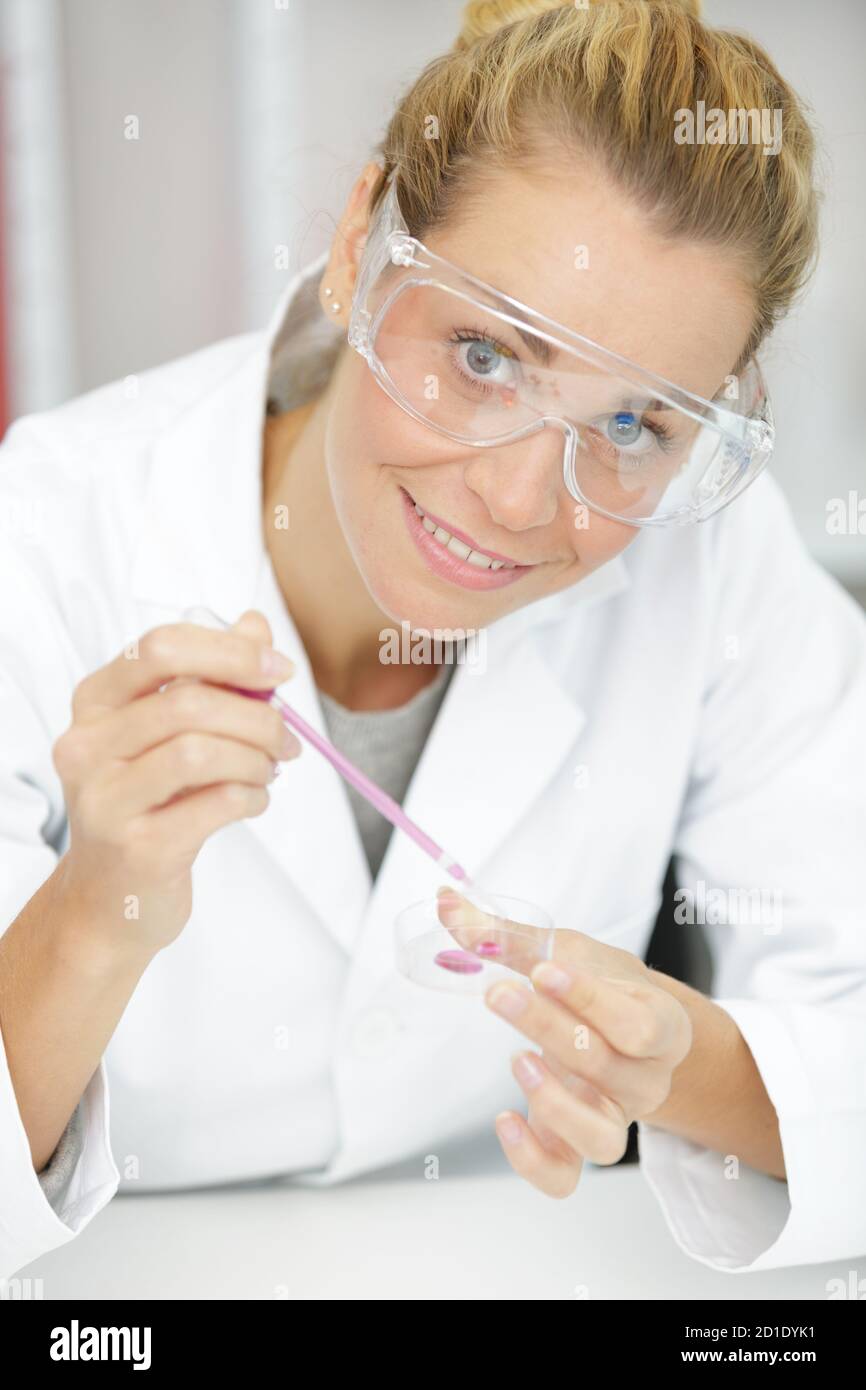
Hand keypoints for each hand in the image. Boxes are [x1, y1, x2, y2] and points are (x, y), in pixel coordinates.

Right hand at [52, 610, 299, 959]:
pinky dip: (252, 797)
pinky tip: (252, 801)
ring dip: (255, 758)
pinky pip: (216, 803)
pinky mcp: (138, 848)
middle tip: (286, 739)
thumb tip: (257, 625)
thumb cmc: (150, 802)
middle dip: (257, 716)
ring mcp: (106, 800)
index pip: (160, 648)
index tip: (280, 669)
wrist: (111, 897)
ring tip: (267, 771)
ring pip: (201, 751)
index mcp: (95, 702)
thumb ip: (212, 677)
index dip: (231, 652)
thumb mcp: (172, 734)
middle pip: (189, 702)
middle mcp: (86, 746)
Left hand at [436, 888, 692, 1196]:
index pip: (639, 1024)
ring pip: (602, 1140)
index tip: (542, 969)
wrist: (628, 1029)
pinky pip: (564, 1177)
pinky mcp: (576, 1144)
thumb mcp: (566, 952)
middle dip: (549, 1029)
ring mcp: (614, 1118)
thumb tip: (445, 901)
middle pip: (608, 1068)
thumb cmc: (600, 985)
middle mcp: (645, 1079)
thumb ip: (507, 934)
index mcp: (661, 1025)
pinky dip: (532, 1160)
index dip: (590, 1000)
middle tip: (499, 992)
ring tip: (517, 1060)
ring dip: (555, 1104)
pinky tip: (502, 1120)